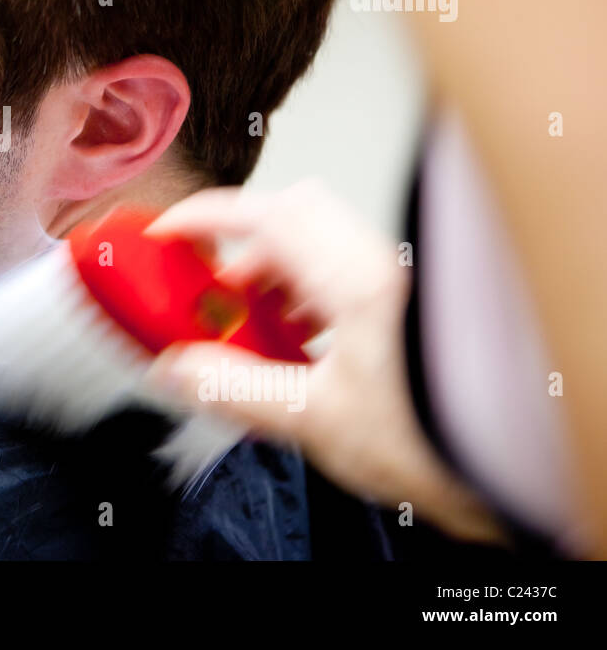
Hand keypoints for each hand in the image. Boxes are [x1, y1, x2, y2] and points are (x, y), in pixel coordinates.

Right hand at [143, 179, 509, 545]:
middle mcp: (382, 269)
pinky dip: (307, 304)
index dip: (207, 217)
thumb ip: (235, 388)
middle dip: (242, 251)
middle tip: (215, 291)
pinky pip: (343, 282)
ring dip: (276, 282)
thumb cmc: (438, 440)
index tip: (169, 232)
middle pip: (294, 221)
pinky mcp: (410, 311)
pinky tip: (301, 354)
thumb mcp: (312, 420)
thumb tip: (179, 367)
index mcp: (356, 281)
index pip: (268, 214)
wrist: (512, 466)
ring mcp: (399, 287)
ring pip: (320, 253)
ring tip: (256, 333)